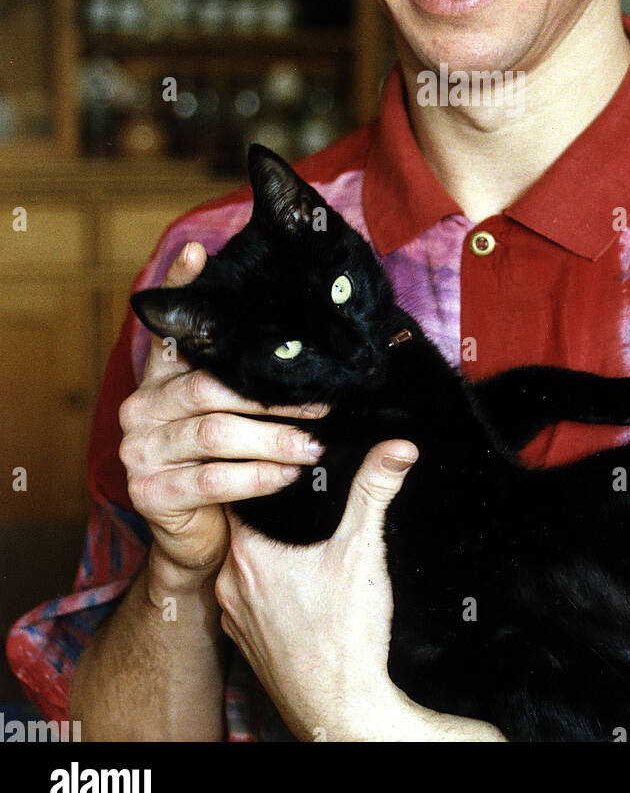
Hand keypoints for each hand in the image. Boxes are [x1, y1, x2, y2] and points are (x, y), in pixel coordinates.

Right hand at [118, 241, 329, 585]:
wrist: (198, 541)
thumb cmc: (229, 466)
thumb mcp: (237, 417)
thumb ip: (251, 378)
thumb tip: (311, 338)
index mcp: (160, 380)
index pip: (170, 330)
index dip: (179, 287)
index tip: (198, 250)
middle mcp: (141, 407)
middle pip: (211, 388)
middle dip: (274, 394)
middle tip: (326, 399)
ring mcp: (140, 450)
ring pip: (215, 433)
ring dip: (274, 439)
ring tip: (317, 443)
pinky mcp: (149, 493)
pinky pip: (211, 479)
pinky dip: (257, 477)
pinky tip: (290, 475)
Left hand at [215, 439, 417, 740]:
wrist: (341, 714)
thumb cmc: (347, 638)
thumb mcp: (364, 550)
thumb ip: (374, 489)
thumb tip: (396, 447)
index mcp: (247, 554)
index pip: (233, 491)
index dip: (253, 468)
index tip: (274, 453)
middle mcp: (229, 583)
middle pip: (237, 525)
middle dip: (264, 505)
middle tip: (292, 485)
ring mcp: (234, 617)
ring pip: (240, 562)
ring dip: (263, 545)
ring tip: (295, 529)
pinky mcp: (246, 642)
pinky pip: (247, 596)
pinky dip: (265, 582)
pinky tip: (295, 580)